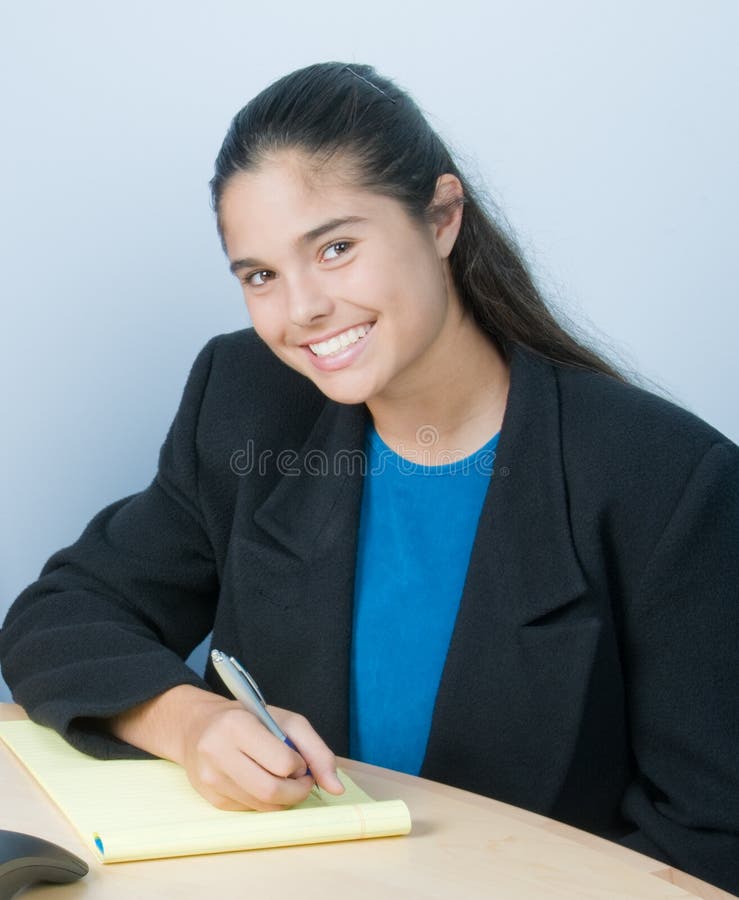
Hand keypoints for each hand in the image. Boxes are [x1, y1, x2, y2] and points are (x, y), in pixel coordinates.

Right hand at [181, 697, 344, 810]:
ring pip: (262, 806)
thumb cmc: (249, 719)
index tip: (300, 760)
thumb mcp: (286, 721)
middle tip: (302, 781)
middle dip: (296, 792)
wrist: (199, 726)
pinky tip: (261, 782)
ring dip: (283, 799)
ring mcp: (210, 779)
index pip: (282, 763)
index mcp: (237, 725)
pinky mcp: (210, 798)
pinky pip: (250, 810)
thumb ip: (316, 750)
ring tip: (283, 780)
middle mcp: (217, 753)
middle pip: (271, 791)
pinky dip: (265, 802)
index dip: (300, 766)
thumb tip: (336, 788)